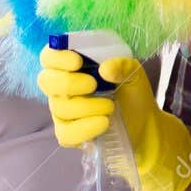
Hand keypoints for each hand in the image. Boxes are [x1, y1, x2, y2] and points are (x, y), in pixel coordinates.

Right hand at [36, 47, 190, 190]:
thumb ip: (123, 65)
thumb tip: (105, 68)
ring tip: (111, 107)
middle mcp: (62, 88)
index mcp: (73, 67)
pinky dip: (85, 128)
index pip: (50, 57)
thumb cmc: (133, 95)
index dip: (57, 57)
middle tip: (94, 85)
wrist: (143, 126)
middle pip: (46, 81)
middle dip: (69, 82)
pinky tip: (104, 124)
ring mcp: (62, 111)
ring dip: (87, 107)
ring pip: (60, 108)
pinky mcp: (68, 134)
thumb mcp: (134, 74)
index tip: (77, 61)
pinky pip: (65, 133)